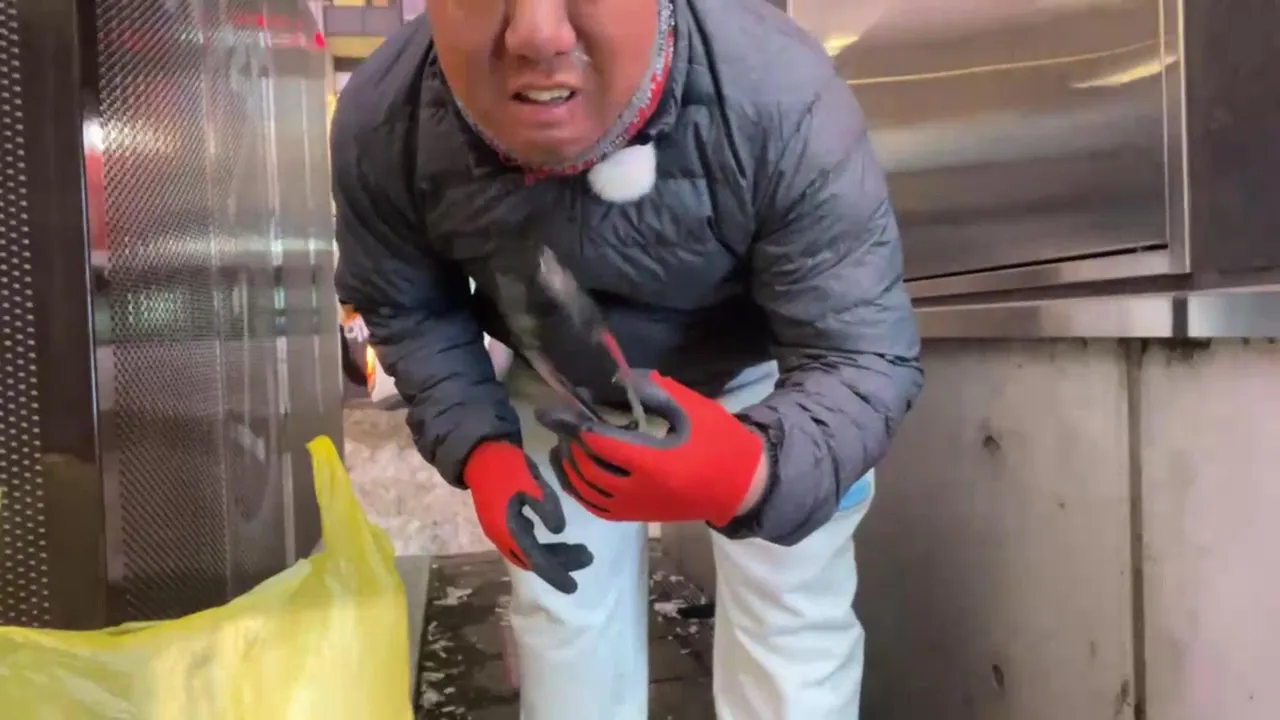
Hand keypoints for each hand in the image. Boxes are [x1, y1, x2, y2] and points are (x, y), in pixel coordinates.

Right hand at [463, 441, 592, 592]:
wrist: (480, 453)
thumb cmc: (507, 466)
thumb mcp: (531, 482)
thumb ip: (546, 507)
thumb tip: (560, 531)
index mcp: (508, 530)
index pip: (536, 560)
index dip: (555, 574)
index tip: (574, 587)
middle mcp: (503, 536)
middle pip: (535, 560)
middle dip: (561, 563)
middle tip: (588, 558)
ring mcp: (502, 529)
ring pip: (531, 551)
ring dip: (555, 554)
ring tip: (580, 549)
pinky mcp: (504, 520)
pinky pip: (526, 542)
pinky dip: (545, 545)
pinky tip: (559, 538)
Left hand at [534, 372, 765, 525]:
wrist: (740, 485)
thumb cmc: (719, 441)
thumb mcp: (691, 408)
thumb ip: (652, 391)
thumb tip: (615, 378)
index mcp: (653, 462)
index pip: (599, 441)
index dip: (572, 423)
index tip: (552, 408)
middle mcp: (637, 490)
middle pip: (586, 466)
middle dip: (568, 441)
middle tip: (557, 418)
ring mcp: (634, 508)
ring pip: (586, 489)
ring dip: (568, 465)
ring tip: (562, 440)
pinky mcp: (635, 517)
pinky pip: (595, 506)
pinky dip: (578, 488)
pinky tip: (572, 468)